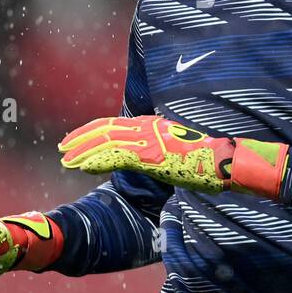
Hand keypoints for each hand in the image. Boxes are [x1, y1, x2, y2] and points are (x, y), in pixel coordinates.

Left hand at [57, 115, 288, 196]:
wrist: (228, 162)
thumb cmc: (208, 161)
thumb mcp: (177, 151)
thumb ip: (158, 152)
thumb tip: (148, 161)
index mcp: (153, 125)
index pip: (114, 125)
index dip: (92, 131)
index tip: (76, 140)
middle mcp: (148, 128)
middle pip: (105, 130)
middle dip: (81, 139)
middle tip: (62, 147)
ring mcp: (149, 141)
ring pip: (105, 142)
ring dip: (82, 151)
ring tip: (65, 159)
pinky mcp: (151, 156)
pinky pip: (116, 157)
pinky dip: (95, 161)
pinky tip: (81, 167)